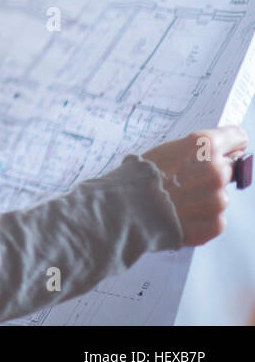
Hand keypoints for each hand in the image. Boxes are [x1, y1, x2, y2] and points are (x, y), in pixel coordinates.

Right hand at [141, 126, 247, 246]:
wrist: (124, 210)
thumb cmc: (139, 177)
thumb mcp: (166, 151)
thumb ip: (197, 151)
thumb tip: (222, 155)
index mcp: (205, 146)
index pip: (237, 138)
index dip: (228, 145)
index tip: (223, 152)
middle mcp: (216, 170)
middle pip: (227, 169)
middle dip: (210, 175)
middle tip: (184, 181)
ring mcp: (218, 199)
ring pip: (220, 196)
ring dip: (204, 199)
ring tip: (178, 201)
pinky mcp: (215, 223)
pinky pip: (216, 218)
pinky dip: (201, 219)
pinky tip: (181, 215)